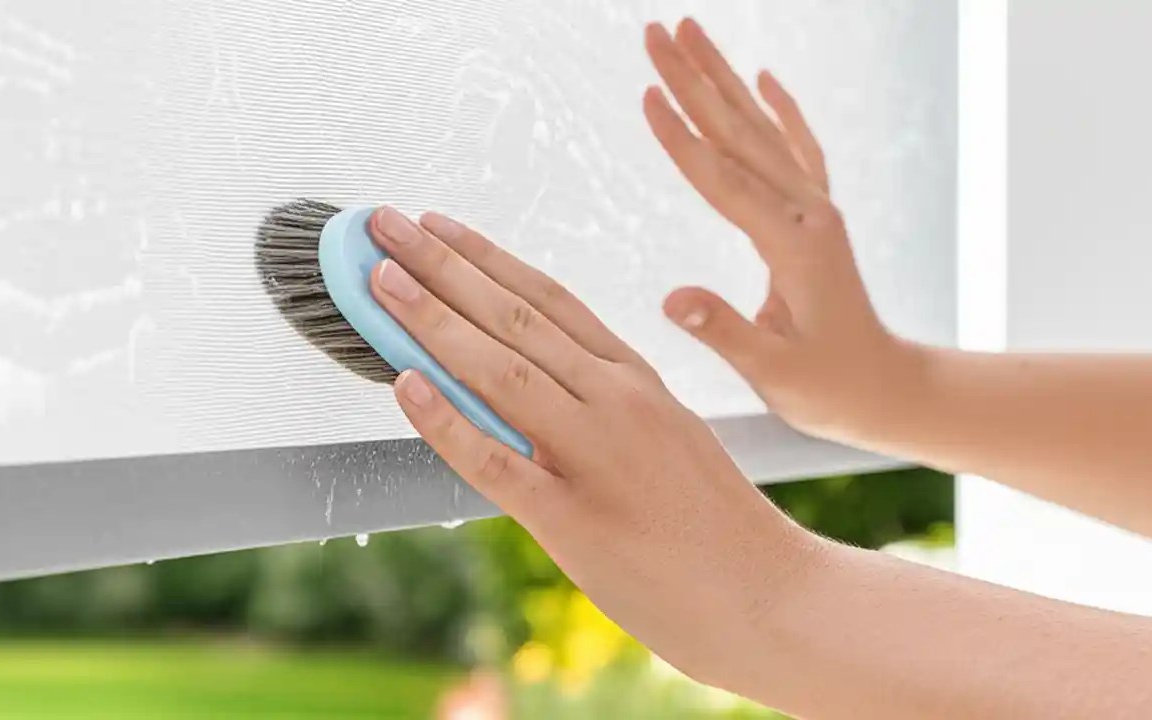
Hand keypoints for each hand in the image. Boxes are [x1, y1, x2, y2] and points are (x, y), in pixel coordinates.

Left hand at [363, 204, 814, 687]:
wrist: (773, 597)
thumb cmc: (715, 522)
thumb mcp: (666, 435)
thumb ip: (600, 403)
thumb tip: (522, 377)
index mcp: (637, 378)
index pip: (546, 298)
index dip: (483, 257)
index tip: (436, 225)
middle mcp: (617, 401)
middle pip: (513, 317)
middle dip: (440, 265)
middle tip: (383, 225)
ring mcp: (597, 457)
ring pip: (500, 371)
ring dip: (431, 320)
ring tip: (379, 280)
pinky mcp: (577, 521)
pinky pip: (497, 462)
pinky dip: (447, 421)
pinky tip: (405, 385)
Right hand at [643, 19, 923, 443]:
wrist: (887, 390)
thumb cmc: (830, 389)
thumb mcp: (774, 372)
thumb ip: (725, 332)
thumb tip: (672, 299)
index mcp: (793, 244)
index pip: (723, 180)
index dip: (681, 138)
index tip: (647, 93)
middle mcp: (809, 212)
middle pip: (739, 133)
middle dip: (694, 79)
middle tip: (654, 31)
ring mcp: (817, 208)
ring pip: (761, 129)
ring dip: (722, 79)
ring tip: (688, 32)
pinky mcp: (818, 215)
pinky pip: (798, 147)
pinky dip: (780, 109)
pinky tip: (764, 77)